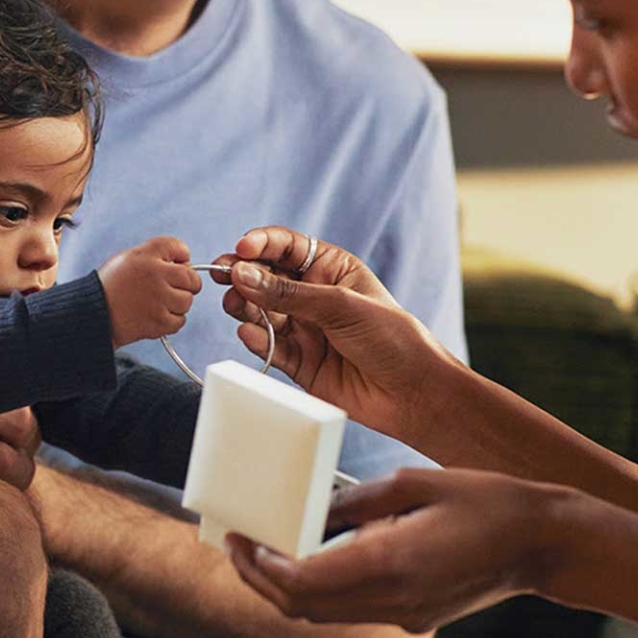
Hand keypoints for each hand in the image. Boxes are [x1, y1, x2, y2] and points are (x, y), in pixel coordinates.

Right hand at [98, 236, 202, 347]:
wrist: (92, 314)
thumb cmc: (110, 286)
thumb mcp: (129, 258)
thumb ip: (157, 256)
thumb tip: (186, 264)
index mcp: (147, 255)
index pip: (182, 249)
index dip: (181, 260)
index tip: (174, 267)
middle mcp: (156, 274)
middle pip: (192, 278)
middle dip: (186, 284)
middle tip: (170, 289)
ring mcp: (159, 299)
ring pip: (187, 301)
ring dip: (177, 305)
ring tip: (158, 304)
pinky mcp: (158, 321)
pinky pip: (180, 321)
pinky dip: (171, 322)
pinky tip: (155, 316)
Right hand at [219, 226, 457, 442]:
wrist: (412, 393)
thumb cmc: (391, 338)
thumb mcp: (340, 306)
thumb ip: (289, 293)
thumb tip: (243, 274)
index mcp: (331, 269)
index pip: (287, 247)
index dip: (261, 244)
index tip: (241, 249)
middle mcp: (314, 296)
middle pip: (266, 278)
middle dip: (244, 276)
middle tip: (224, 277)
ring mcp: (305, 329)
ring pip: (262, 312)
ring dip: (245, 307)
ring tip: (236, 306)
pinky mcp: (300, 361)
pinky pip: (270, 345)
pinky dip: (256, 339)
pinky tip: (249, 333)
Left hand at [227, 468, 552, 632]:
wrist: (539, 543)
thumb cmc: (483, 500)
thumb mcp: (413, 482)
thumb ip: (356, 501)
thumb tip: (310, 512)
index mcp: (393, 562)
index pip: (306, 580)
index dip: (262, 566)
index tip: (238, 540)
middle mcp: (394, 601)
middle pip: (305, 608)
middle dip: (260, 580)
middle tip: (235, 546)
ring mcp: (405, 617)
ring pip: (324, 616)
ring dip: (285, 589)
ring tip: (259, 552)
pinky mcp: (413, 618)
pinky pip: (350, 611)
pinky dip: (319, 591)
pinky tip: (309, 557)